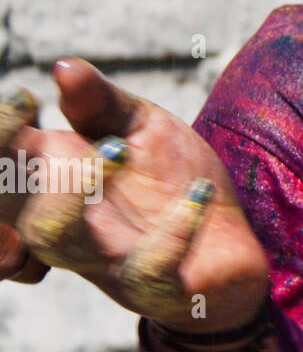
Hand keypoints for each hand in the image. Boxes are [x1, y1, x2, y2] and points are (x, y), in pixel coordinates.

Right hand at [0, 58, 269, 333]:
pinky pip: (149, 270)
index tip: (25, 97)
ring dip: (72, 193)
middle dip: (9, 168)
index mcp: (56, 182)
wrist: (231, 235)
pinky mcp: (155, 285)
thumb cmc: (171, 178)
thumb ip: (101, 104)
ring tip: (118, 149)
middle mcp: (68, 224)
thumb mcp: (141, 128)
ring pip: (57, 239)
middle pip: (14, 204)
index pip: (3, 163)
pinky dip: (173, 232)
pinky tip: (197, 195)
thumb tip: (64, 67)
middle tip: (39, 119)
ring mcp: (107, 259)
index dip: (1, 133)